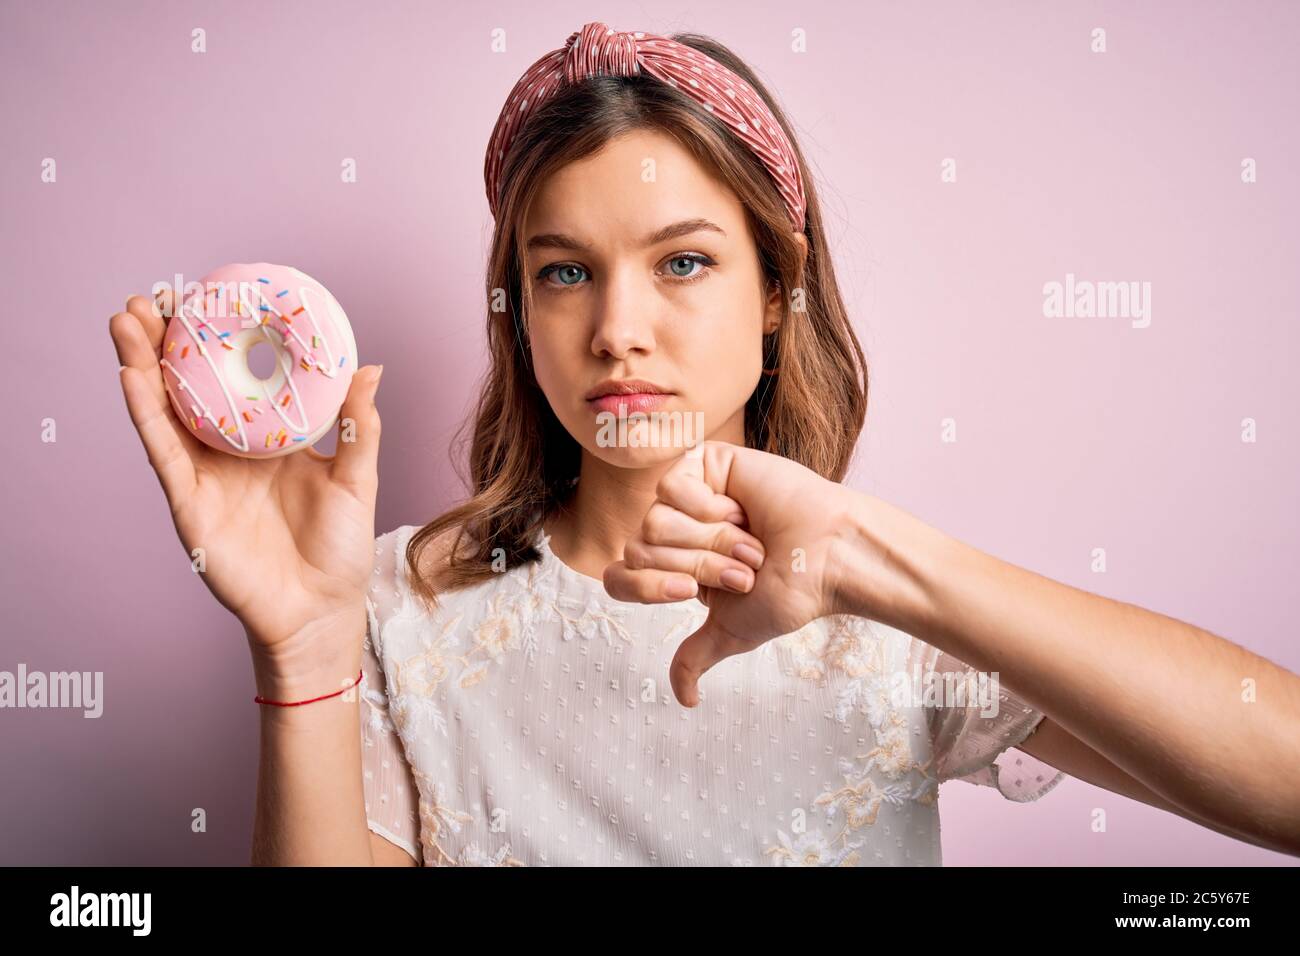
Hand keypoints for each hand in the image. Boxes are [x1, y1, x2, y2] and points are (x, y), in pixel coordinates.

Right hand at [110, 290, 383, 673]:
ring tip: (128, 320)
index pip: (234, 380)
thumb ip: (360, 426)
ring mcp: (204, 475)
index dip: (216, 342)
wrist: (321, 610)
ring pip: (164, 410)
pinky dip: (146, 414)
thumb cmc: (340, 548)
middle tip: (153, 296)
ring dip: (142, 364)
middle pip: (188, 386)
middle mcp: (229, 451)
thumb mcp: (358, 478)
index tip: (208, 296)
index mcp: (267, 440)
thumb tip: (371, 368)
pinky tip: (132, 377)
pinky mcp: (189, 503)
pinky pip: (163, 453)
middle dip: (166, 342)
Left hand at [603, 440, 852, 706]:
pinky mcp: (700, 465)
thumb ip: (695, 657)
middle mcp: (673, 532)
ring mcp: (685, 497)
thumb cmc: (789, 591)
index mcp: (672, 568)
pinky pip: (672, 487)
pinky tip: (740, 508)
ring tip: (749, 540)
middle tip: (742, 566)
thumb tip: (684, 700)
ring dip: (710, 539)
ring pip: (655, 521)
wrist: (825, 556)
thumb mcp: (733, 631)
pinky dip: (709, 505)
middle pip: (639, 551)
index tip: (692, 594)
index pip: (619, 578)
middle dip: (697, 566)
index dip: (648, 588)